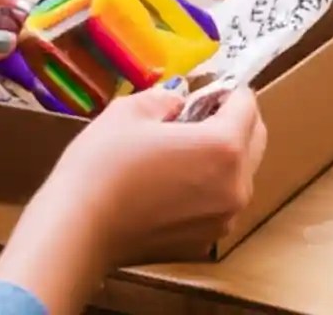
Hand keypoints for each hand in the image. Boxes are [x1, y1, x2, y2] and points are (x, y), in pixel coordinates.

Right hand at [0, 86, 266, 311]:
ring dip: (224, 156)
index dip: (225, 91)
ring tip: (180, 152)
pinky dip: (209, 187)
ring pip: (240, 174)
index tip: (202, 91)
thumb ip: (167, 99)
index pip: (247, 105)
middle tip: (196, 116)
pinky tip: (172, 184)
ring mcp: (224, 218)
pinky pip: (221, 202)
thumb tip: (180, 103)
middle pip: (255, 139)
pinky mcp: (206, 241)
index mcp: (224, 147)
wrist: (77, 231)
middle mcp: (236, 185)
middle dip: (234, 121)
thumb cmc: (101, 166)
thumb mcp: (130, 112)